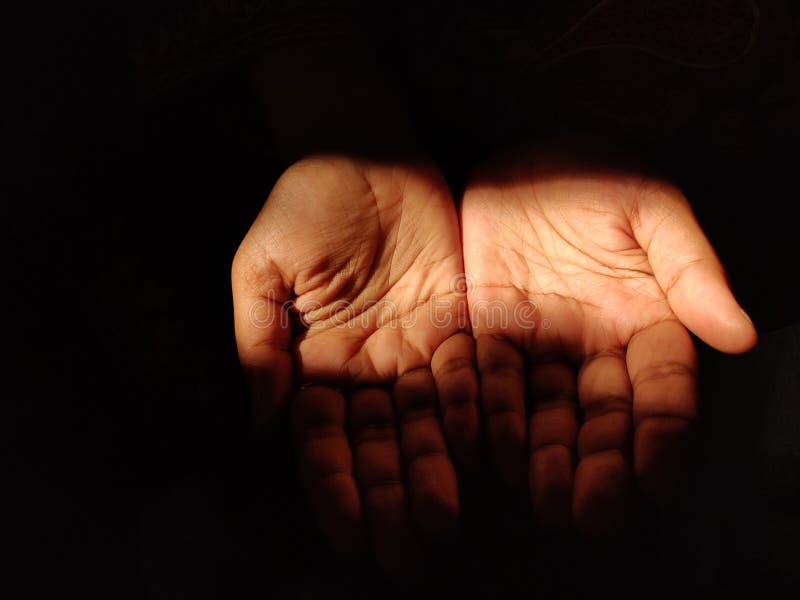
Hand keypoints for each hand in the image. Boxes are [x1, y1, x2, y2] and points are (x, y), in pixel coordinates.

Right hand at [232, 155, 478, 571]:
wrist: (364, 150)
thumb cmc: (304, 202)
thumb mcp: (264, 266)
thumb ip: (261, 344)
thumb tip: (261, 424)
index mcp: (314, 361)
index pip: (322, 439)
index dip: (333, 487)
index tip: (348, 536)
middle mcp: (365, 367)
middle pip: (378, 444)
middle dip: (389, 497)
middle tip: (408, 551)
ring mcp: (412, 348)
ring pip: (424, 423)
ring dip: (433, 472)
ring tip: (444, 521)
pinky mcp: (457, 323)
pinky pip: (466, 376)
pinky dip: (470, 415)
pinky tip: (479, 457)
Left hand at [460, 144, 755, 535]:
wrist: (523, 159)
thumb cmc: (597, 176)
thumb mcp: (651, 208)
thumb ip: (689, 267)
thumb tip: (738, 334)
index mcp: (646, 322)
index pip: (662, 393)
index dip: (664, 440)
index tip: (661, 485)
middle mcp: (595, 346)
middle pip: (603, 419)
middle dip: (601, 469)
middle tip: (594, 517)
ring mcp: (541, 345)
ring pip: (548, 414)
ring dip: (547, 459)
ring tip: (546, 501)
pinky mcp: (489, 335)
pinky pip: (489, 383)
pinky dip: (492, 417)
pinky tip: (494, 453)